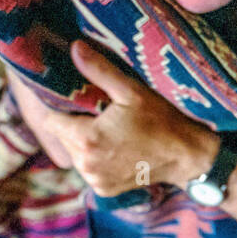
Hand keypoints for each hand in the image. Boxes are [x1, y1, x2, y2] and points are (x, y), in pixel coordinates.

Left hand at [6, 40, 219, 194]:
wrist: (186, 156)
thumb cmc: (161, 121)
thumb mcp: (132, 91)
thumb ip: (100, 70)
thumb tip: (75, 48)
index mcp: (87, 138)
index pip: (51, 121)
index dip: (58, 107)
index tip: (73, 99)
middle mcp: (86, 164)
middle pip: (62, 137)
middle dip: (74, 123)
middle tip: (96, 111)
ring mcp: (94, 180)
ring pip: (74, 153)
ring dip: (84, 141)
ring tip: (107, 129)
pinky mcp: (104, 189)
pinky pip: (89, 169)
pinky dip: (96, 158)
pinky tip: (115, 147)